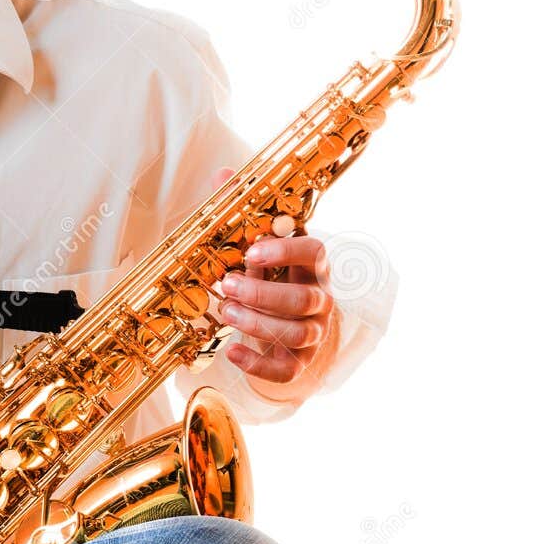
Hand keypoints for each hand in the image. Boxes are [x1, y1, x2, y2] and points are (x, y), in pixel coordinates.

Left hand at [210, 167, 338, 385]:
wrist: (284, 325)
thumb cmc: (270, 278)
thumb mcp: (255, 247)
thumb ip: (242, 213)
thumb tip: (224, 174)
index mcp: (311, 266)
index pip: (314, 252)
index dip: (286, 251)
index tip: (252, 249)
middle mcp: (319, 299)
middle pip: (305, 299)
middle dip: (264, 292)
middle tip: (228, 284)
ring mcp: (313, 333)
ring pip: (298, 332)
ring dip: (259, 323)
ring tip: (227, 311)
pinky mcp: (298, 363)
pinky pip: (286, 369)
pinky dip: (259, 365)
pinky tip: (233, 352)